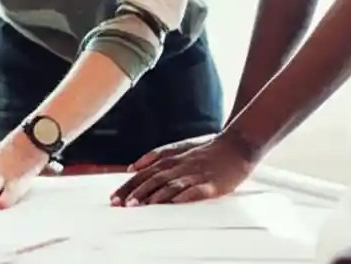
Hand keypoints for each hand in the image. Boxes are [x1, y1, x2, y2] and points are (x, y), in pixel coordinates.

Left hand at [110, 131, 256, 205]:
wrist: (237, 144)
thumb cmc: (206, 148)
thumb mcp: (177, 148)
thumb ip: (154, 156)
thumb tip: (130, 166)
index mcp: (171, 159)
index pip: (144, 173)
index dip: (128, 186)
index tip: (113, 198)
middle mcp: (180, 166)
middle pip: (154, 179)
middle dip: (136, 193)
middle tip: (122, 205)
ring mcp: (196, 174)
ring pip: (171, 184)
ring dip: (155, 195)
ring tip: (141, 206)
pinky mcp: (212, 184)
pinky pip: (196, 190)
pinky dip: (184, 195)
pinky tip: (174, 202)